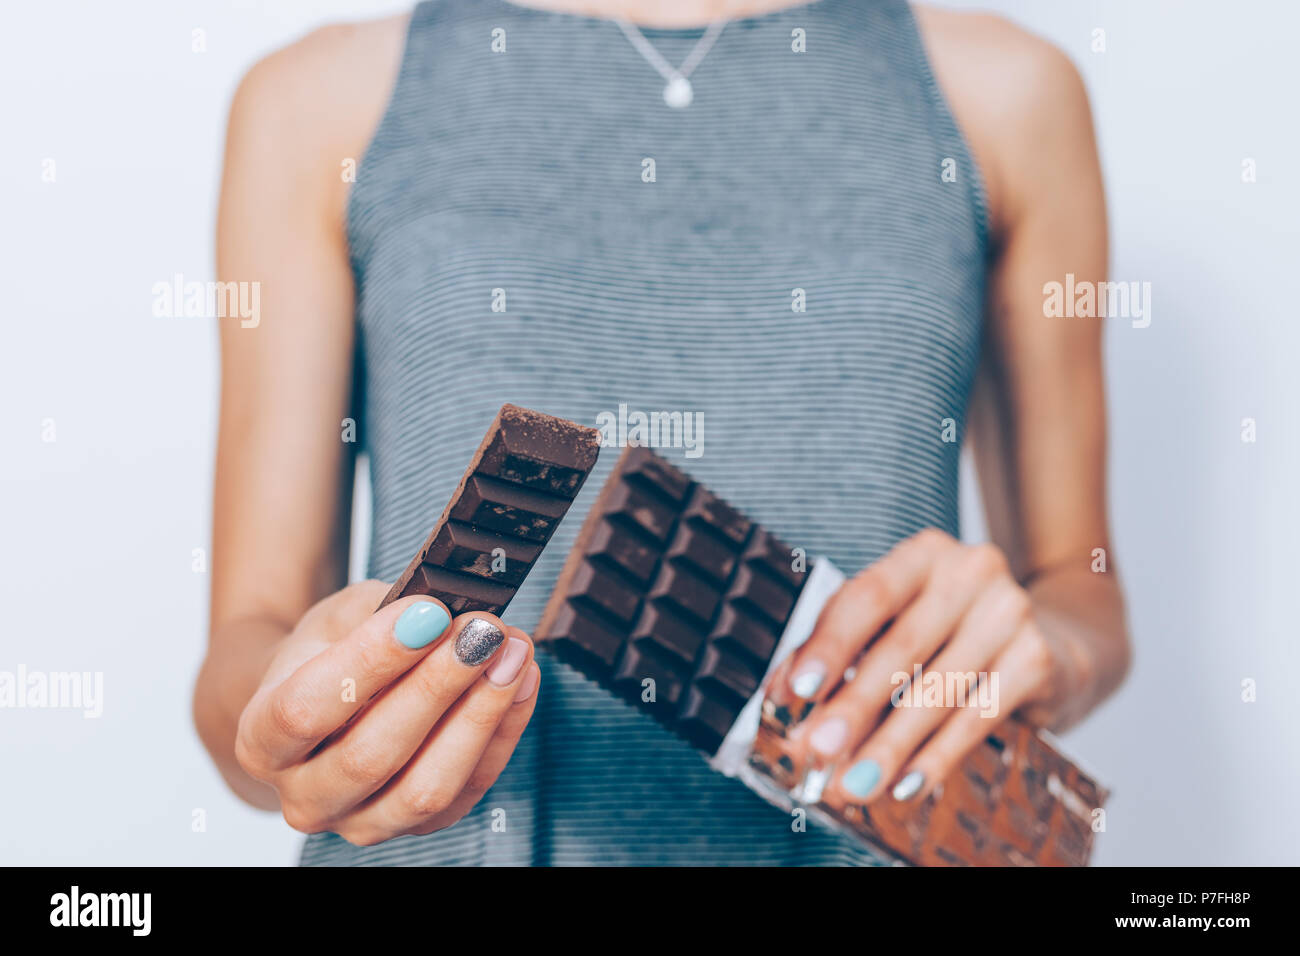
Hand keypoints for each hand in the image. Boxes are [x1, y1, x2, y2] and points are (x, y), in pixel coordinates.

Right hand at [233, 580, 538, 845]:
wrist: (324, 706)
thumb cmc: (327, 656)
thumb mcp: (338, 618)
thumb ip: (383, 611)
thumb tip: (446, 612)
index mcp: (261, 740)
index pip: (308, 709)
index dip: (372, 659)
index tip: (427, 612)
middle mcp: (303, 797)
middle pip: (371, 754)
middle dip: (437, 685)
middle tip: (482, 630)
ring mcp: (360, 823)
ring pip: (425, 788)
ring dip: (479, 715)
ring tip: (512, 653)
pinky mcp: (418, 828)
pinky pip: (469, 788)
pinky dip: (503, 731)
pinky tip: (521, 679)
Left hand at [767, 529, 1068, 806]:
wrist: (1051, 640)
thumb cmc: (950, 630)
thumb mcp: (897, 623)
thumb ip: (841, 651)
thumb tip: (784, 696)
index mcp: (922, 555)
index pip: (866, 597)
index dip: (827, 646)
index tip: (796, 691)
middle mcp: (970, 572)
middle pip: (900, 647)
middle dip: (853, 706)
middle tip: (817, 749)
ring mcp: (1009, 614)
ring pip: (937, 691)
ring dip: (889, 745)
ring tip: (853, 783)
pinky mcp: (1036, 660)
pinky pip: (976, 718)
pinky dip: (937, 758)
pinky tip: (905, 785)